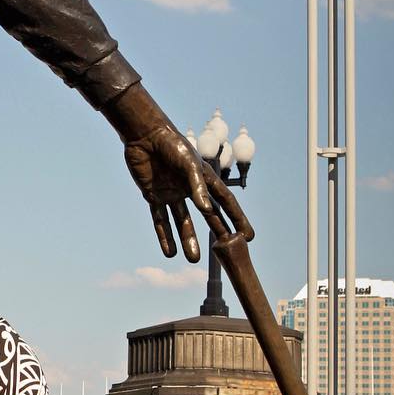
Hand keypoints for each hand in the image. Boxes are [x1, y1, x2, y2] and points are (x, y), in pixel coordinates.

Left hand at [114, 85, 252, 261]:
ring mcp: (172, 194)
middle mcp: (190, 189)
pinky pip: (160, 220)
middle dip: (218, 232)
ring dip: (187, 239)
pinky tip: (169, 253)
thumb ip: (197, 187)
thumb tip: (207, 211)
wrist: (144, 135)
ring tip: (193, 259)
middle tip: (228, 252)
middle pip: (208, 216)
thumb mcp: (188, 164)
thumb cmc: (170, 145)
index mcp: (204, 179)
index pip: (225, 203)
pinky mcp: (153, 196)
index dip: (237, 219)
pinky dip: (164, 236)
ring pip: (182, 222)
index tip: (249, 236)